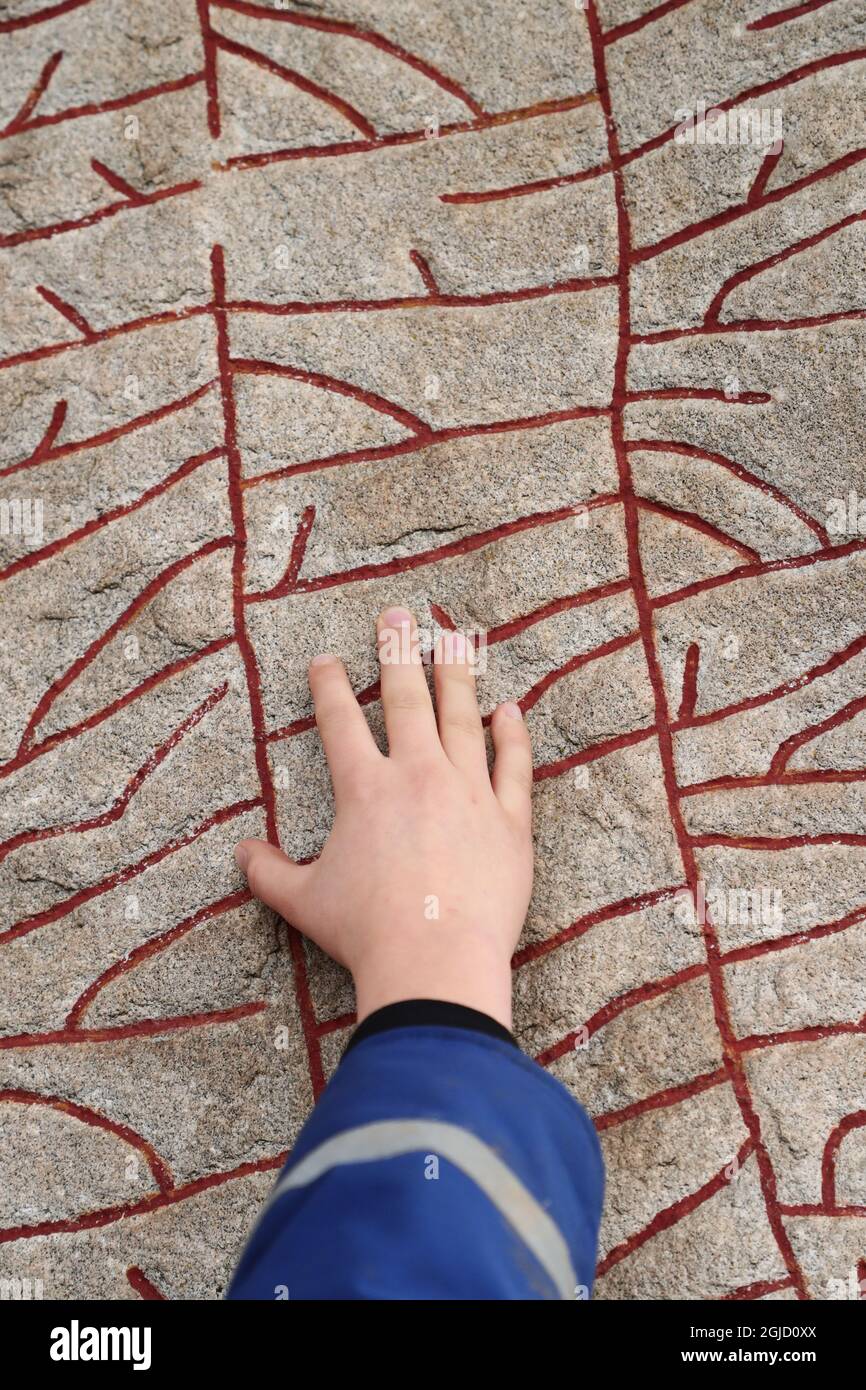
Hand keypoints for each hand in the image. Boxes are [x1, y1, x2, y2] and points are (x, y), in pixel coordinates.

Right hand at [235, 606, 533, 1027]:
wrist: (435, 961)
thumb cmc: (365, 933)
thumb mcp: (303, 902)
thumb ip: (268, 873)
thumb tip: (240, 854)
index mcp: (365, 789)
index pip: (340, 722)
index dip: (329, 685)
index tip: (325, 659)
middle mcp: (418, 776)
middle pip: (406, 699)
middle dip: (398, 651)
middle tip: (398, 615)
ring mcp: (469, 793)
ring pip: (463, 719)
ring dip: (456, 676)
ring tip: (455, 641)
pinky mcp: (509, 821)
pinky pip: (513, 766)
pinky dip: (512, 735)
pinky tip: (509, 710)